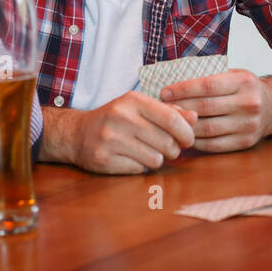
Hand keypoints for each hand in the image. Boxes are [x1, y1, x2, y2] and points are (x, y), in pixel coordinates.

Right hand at [58, 92, 196, 173]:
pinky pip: (139, 170)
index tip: (189, 140)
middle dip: (173, 150)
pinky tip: (131, 158)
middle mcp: (120, 117)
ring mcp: (110, 139)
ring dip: (157, 159)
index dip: (186, 133)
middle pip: (166, 142)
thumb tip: (195, 117)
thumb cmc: (115, 119)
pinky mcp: (104, 159)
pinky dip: (140, 167)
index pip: (171, 118)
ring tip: (148, 152)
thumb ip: (169, 112)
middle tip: (169, 149)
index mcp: (132, 100)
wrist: (76, 134)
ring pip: (155, 159)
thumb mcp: (140, 108)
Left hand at [160, 69, 269, 151]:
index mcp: (244, 82)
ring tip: (169, 124)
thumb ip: (211, 77)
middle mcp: (249, 103)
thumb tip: (174, 82)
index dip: (183, 89)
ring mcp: (248, 125)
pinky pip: (214, 145)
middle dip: (179, 108)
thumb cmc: (247, 89)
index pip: (207, 85)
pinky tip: (184, 135)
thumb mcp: (235, 74)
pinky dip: (196, 141)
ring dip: (184, 127)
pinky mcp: (246, 142)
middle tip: (161, 108)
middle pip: (205, 108)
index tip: (164, 92)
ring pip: (208, 128)